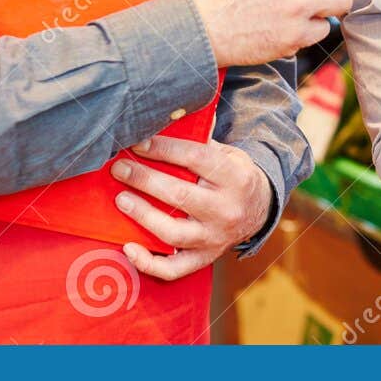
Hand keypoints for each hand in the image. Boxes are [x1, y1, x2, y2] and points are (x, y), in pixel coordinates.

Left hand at [112, 135, 272, 280]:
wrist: (260, 209)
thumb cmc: (235, 176)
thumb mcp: (229, 153)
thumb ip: (202, 139)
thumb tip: (175, 111)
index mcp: (235, 177)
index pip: (195, 158)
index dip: (163, 149)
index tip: (138, 143)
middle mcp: (226, 209)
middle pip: (180, 195)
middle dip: (144, 180)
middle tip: (120, 168)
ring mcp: (215, 237)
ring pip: (173, 233)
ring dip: (142, 216)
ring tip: (121, 199)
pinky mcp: (205, 258)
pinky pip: (174, 269)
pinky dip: (148, 263)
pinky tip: (129, 248)